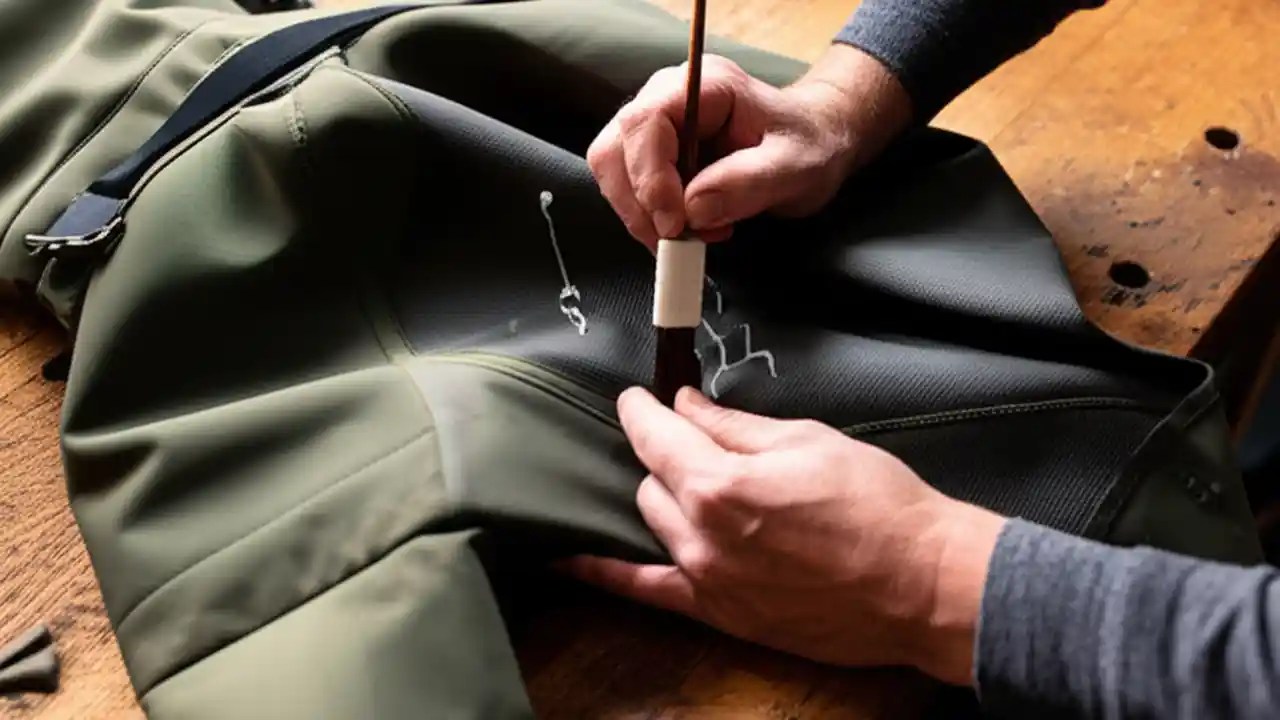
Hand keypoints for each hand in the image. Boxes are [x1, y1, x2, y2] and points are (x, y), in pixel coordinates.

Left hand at [563, 387, 1004, 685]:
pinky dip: (604, 574)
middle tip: (689, 442)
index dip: (642, 408)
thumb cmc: (878, 504)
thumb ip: (735, 426)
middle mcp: (701, 534)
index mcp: (721, 482)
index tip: (638, 397)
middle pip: (652, 482)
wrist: (922, 584)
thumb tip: (687, 405)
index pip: (656, 434)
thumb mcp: (807, 440)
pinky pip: (646, 592)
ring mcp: (707, 580)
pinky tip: (569, 562)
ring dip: (660, 500)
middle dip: (665, 456)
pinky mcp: (721, 614)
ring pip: (652, 525)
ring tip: (673, 484)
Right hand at [586, 44, 911, 249]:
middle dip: (641, 204)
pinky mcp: (652, 155)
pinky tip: (687, 228)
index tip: (676, 223)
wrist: (814, 145)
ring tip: (690, 235)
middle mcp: (668, 97)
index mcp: (703, 86)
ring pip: (612, 171)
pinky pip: (626, 189)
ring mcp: (655, 126)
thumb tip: (694, 207)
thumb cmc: (808, 145)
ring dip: (640, 216)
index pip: (646, 122)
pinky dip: (647, 219)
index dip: (650, 177)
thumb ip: (749, 182)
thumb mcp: (794, 167)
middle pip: (616, 148)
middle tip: (681, 238)